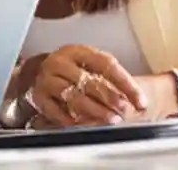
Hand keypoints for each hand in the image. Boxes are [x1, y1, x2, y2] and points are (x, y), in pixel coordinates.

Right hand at [29, 45, 146, 126]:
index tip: (140, 100)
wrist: (37, 73)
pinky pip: (57, 112)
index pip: (107, 65)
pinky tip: (86, 125)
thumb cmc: (71, 71)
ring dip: (95, 111)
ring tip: (111, 119)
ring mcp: (47, 79)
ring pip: (74, 96)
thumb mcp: (89, 66)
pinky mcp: (38, 97)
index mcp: (78, 51)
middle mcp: (60, 62)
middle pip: (89, 81)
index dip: (126, 84)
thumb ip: (110, 79)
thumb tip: (137, 101)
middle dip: (111, 98)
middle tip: (125, 111)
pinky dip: (73, 120)